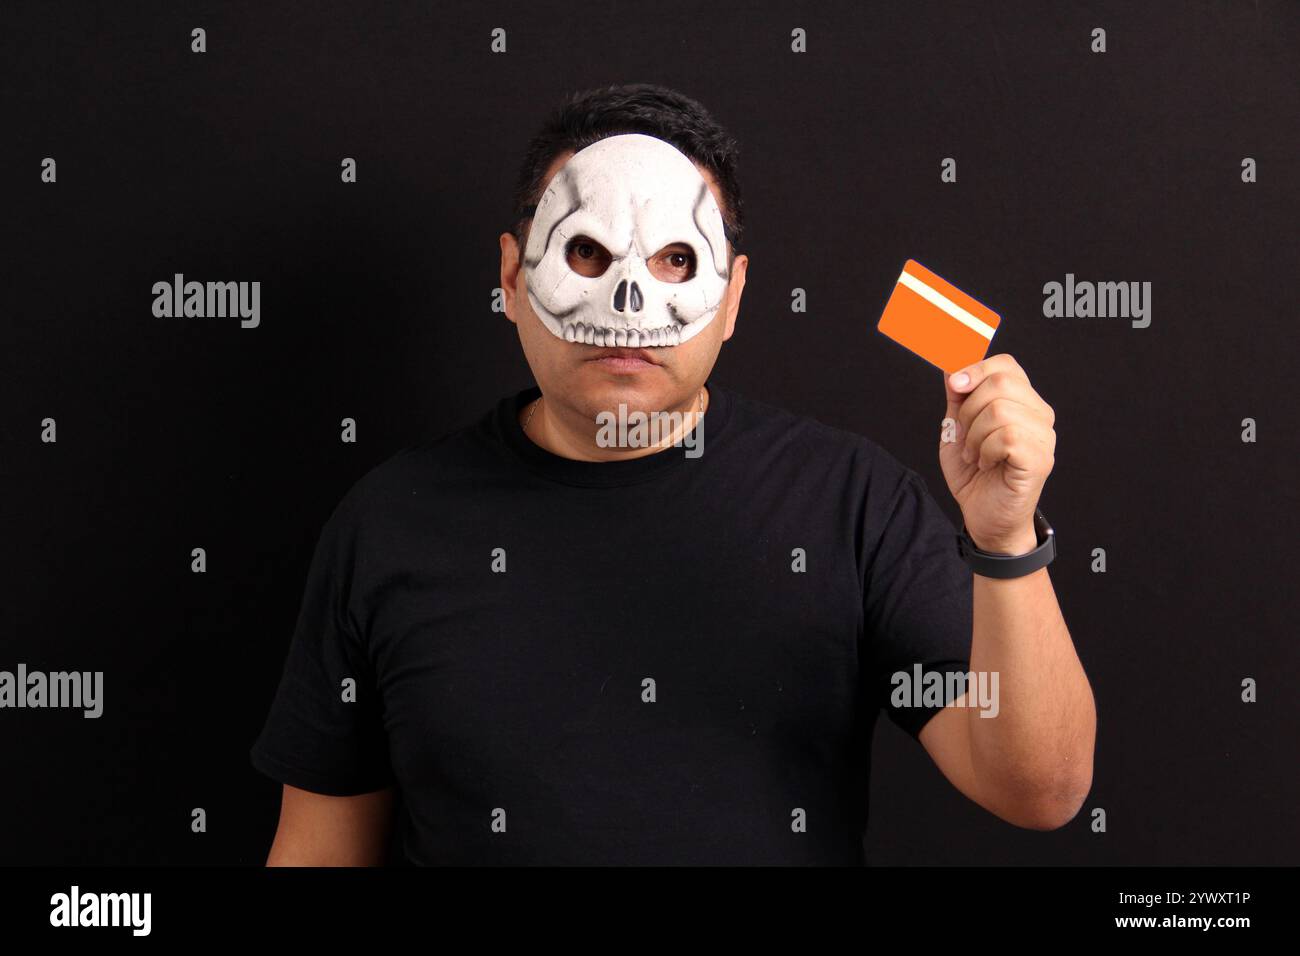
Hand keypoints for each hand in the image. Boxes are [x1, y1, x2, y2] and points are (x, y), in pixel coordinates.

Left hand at [939, 354, 1055, 553]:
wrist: (984, 518)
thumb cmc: (975, 474)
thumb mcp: (957, 428)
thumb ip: (958, 396)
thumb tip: (951, 362)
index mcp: (1021, 402)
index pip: (1005, 365)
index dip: (975, 369)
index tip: (954, 387)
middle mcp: (1039, 415)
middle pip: (1001, 382)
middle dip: (969, 409)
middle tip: (965, 436)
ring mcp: (1043, 436)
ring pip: (1001, 410)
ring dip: (975, 435)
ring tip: (975, 454)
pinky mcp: (1039, 459)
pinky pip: (1007, 436)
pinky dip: (986, 450)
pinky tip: (986, 463)